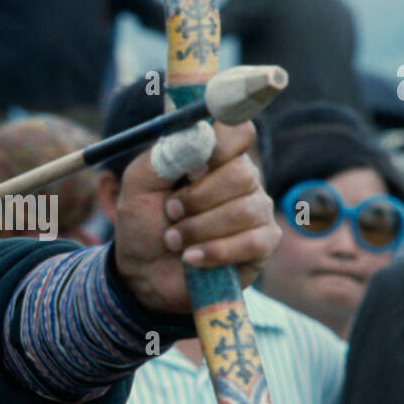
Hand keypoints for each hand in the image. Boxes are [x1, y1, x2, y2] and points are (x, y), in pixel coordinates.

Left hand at [113, 122, 278, 314]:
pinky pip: (252, 242)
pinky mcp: (263, 243)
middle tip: (170, 213)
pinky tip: (191, 258)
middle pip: (241, 174)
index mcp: (215, 156)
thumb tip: (200, 137)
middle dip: (196, 199)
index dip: (219, 146)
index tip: (190, 169)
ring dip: (198, 229)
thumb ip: (165, 154)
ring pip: (244, 210)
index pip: (239, 131)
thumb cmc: (144, 223)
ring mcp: (257, 210)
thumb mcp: (139, 184)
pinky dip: (215, 251)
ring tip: (174, 241)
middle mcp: (243, 177)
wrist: (144, 272)